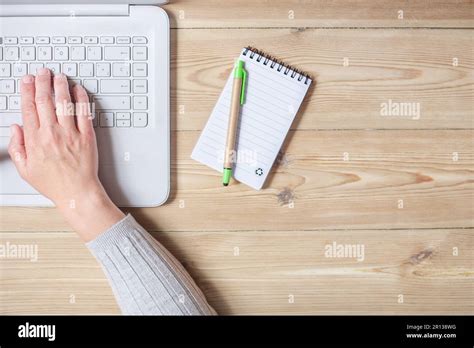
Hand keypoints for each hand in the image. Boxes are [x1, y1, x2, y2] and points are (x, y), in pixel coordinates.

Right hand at [8, 68, 123, 240]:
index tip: (27, 80)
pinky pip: (84, 113)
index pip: (29, 108)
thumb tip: (15, 127)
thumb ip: (17, 147)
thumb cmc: (53, 183)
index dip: (27, 91)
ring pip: (64, 103)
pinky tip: (78, 90)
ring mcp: (70, 134)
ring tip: (59, 76)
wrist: (77, 193)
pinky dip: (81, 99)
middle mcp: (52, 134)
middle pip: (45, 101)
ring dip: (60, 86)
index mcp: (35, 140)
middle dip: (42, 82)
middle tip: (42, 72)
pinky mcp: (87, 137)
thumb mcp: (25, 169)